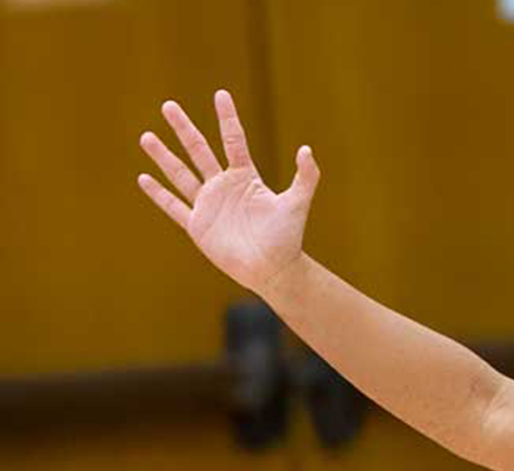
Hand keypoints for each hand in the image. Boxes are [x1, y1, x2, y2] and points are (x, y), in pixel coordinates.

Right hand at [137, 90, 319, 295]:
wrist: (272, 269)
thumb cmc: (287, 238)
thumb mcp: (297, 203)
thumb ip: (306, 176)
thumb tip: (306, 148)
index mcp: (246, 178)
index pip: (233, 140)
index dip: (227, 118)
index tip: (221, 94)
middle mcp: (224, 187)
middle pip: (199, 150)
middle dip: (184, 128)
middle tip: (168, 105)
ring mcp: (208, 205)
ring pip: (180, 174)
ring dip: (163, 156)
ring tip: (146, 136)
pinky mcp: (197, 225)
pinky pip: (174, 206)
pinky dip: (159, 194)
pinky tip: (144, 178)